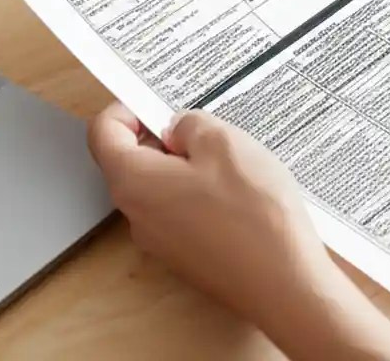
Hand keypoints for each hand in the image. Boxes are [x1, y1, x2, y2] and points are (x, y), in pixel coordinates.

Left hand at [86, 102, 389, 360]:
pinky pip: (182, 214)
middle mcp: (137, 216)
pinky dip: (200, 195)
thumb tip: (178, 130)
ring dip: (186, 167)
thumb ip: (190, 125)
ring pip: (160, 189)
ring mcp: (161, 243)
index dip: (125, 110)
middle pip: (130, 162)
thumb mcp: (225, 143)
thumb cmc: (253, 212)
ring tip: (231, 161)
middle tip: (204, 127)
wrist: (286, 286)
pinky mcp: (187, 259)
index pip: (103, 134)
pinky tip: (239, 194)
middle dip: (162, 138)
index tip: (155, 103)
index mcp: (134, 182)